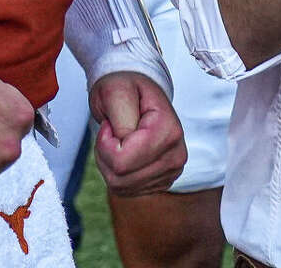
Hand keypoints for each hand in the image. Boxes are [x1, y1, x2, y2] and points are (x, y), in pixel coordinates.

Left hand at [90, 71, 186, 196]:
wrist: (138, 94)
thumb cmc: (126, 89)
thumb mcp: (116, 90)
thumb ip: (121, 115)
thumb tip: (124, 142)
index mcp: (169, 131)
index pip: (122, 161)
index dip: (105, 144)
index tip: (111, 124)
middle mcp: (176, 156)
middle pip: (121, 176)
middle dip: (105, 155)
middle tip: (111, 131)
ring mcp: (171, 172)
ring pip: (121, 186)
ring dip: (108, 164)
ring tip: (116, 140)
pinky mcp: (161, 182)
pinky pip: (126, 190)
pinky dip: (115, 174)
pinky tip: (122, 154)